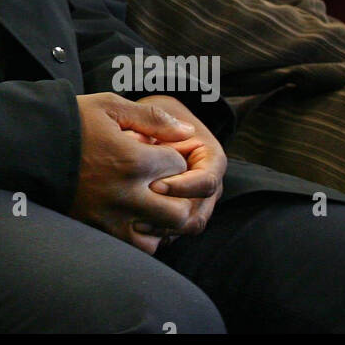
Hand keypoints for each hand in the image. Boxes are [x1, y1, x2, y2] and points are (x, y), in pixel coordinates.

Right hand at [70, 93, 214, 254]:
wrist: (28, 146)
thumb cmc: (70, 121)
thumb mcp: (109, 107)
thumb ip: (152, 118)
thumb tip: (187, 132)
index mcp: (133, 160)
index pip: (179, 166)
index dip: (173, 155)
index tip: (157, 149)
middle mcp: (127, 195)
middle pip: (180, 209)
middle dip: (179, 194)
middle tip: (164, 179)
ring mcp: (112, 217)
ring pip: (161, 234)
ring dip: (163, 218)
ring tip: (152, 199)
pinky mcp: (97, 230)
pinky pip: (136, 246)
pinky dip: (143, 234)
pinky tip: (135, 214)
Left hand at [136, 94, 226, 238]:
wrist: (155, 126)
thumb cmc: (157, 119)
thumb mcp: (159, 112)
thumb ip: (161, 126)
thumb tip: (168, 144)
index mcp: (212, 159)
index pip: (206, 183)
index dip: (180, 188)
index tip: (153, 186)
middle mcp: (209, 185)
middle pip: (199, 213)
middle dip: (170, 214)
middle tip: (139, 209)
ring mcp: (198, 202)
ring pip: (188, 227)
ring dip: (162, 227)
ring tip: (134, 219)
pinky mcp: (181, 214)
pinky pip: (175, 232)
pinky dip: (157, 232)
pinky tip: (133, 226)